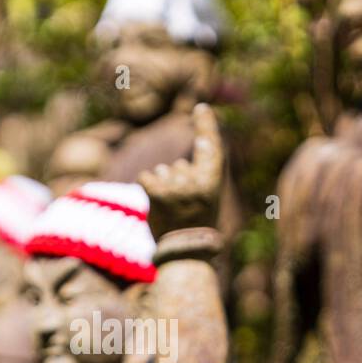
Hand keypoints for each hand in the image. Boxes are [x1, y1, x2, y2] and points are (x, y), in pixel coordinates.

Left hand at [138, 103, 222, 237]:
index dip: (206, 126)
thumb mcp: (206, 198)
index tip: (201, 107)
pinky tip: (156, 206)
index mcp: (214, 181)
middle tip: (184, 207)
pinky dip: (149, 188)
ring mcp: (176, 187)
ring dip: (163, 187)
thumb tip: (181, 157)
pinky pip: (147, 177)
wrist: (185, 254)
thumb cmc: (196, 225)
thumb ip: (197, 176)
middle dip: (177, 181)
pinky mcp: (157, 193)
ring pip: (163, 172)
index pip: (210, 146)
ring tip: (172, 210)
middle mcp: (197, 181)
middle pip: (179, 166)